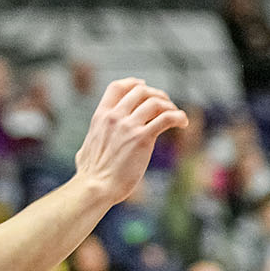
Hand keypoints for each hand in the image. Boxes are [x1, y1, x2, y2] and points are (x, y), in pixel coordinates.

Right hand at [72, 78, 187, 203]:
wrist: (95, 187)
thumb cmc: (90, 175)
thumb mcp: (86, 148)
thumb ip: (93, 142)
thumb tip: (87, 149)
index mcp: (100, 116)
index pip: (117, 87)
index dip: (133, 83)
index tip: (145, 86)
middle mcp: (114, 117)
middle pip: (141, 91)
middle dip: (157, 94)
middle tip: (166, 105)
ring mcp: (128, 126)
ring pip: (155, 102)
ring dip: (170, 106)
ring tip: (176, 116)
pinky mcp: (142, 138)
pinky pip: (167, 118)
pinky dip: (178, 117)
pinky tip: (183, 123)